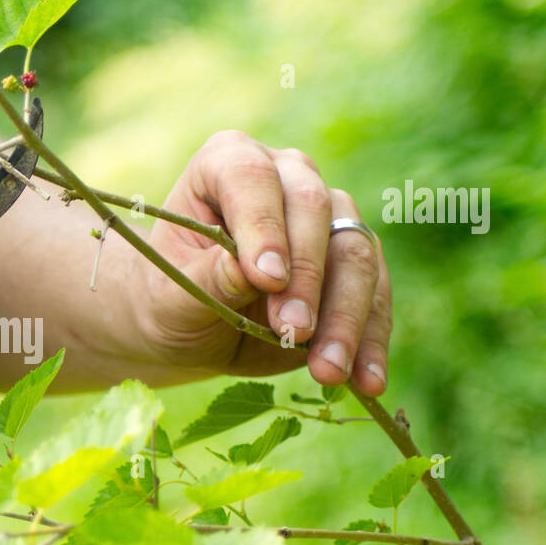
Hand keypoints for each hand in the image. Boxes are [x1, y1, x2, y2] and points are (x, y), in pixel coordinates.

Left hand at [133, 130, 390, 394]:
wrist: (190, 325)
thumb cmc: (169, 298)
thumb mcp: (171, 295)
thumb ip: (207, 279)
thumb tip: (244, 268)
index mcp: (227, 163)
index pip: (251, 179)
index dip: (263, 226)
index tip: (266, 280)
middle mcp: (286, 177)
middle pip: (315, 211)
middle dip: (308, 278)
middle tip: (294, 333)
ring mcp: (327, 216)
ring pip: (355, 255)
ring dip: (346, 318)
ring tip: (328, 372)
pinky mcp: (353, 261)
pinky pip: (376, 295)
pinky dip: (370, 340)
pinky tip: (366, 381)